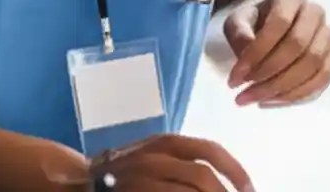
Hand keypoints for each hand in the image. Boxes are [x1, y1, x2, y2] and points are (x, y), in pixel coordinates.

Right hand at [76, 134, 254, 191]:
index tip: (249, 188)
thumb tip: (225, 182)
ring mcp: (142, 180)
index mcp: (165, 143)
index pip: (210, 151)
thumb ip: (186, 165)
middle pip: (202, 177)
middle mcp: (154, 158)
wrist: (80, 182)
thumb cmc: (128, 172)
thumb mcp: (157, 158)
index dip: (235, 170)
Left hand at [222, 0, 329, 107]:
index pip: (278, 23)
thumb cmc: (254, 22)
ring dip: (283, 88)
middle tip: (244, 94)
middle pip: (298, 46)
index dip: (257, 52)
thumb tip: (247, 49)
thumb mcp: (237, 21)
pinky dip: (299, 94)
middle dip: (269, 75)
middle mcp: (315, 12)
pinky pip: (323, 78)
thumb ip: (238, 32)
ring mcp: (329, 34)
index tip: (235, 78)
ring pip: (314, 64)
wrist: (273, 24)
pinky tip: (274, 101)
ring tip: (256, 100)